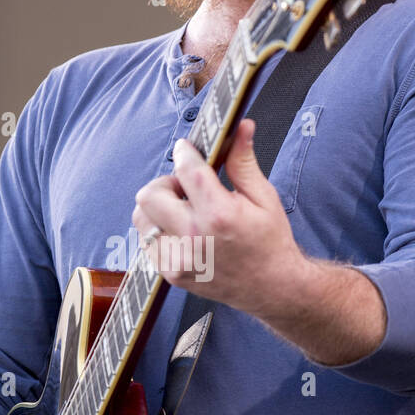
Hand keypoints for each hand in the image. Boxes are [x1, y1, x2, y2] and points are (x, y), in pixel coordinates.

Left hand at [131, 118, 306, 317]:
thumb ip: (243, 162)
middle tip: (186, 188)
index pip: (185, 170)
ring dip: (158, 207)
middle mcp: (193, 238)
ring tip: (184, 211)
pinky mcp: (171, 274)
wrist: (272, 288)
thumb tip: (240, 127)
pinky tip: (183, 231)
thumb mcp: (264, 197)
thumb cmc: (270, 241)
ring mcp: (178, 260)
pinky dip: (160, 230)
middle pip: (149, 194)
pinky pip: (148, 241)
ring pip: (142, 218)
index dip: (184, 152)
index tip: (186, 149)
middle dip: (166, 183)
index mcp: (219, 215)